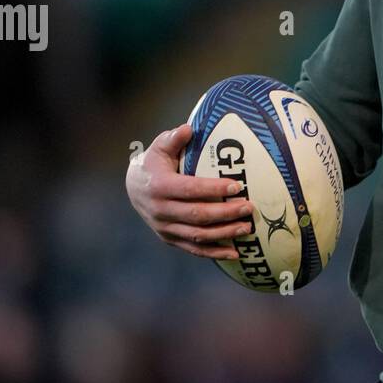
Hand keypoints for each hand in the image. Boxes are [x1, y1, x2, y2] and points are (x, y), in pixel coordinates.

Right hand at [125, 123, 254, 259]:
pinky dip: (215, 253)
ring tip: (247, 227)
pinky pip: (195, 249)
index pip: (189, 189)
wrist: (133, 188)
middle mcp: (160, 210)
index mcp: (158, 186)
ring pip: (198, 235)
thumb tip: (188, 128)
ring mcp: (165, 228)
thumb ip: (173, 139)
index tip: (237, 186)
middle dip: (225, 213)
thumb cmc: (154, 163)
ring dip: (224, 233)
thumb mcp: (159, 147)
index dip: (213, 189)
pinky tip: (236, 253)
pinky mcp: (170, 239)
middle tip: (249, 207)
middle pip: (197, 215)